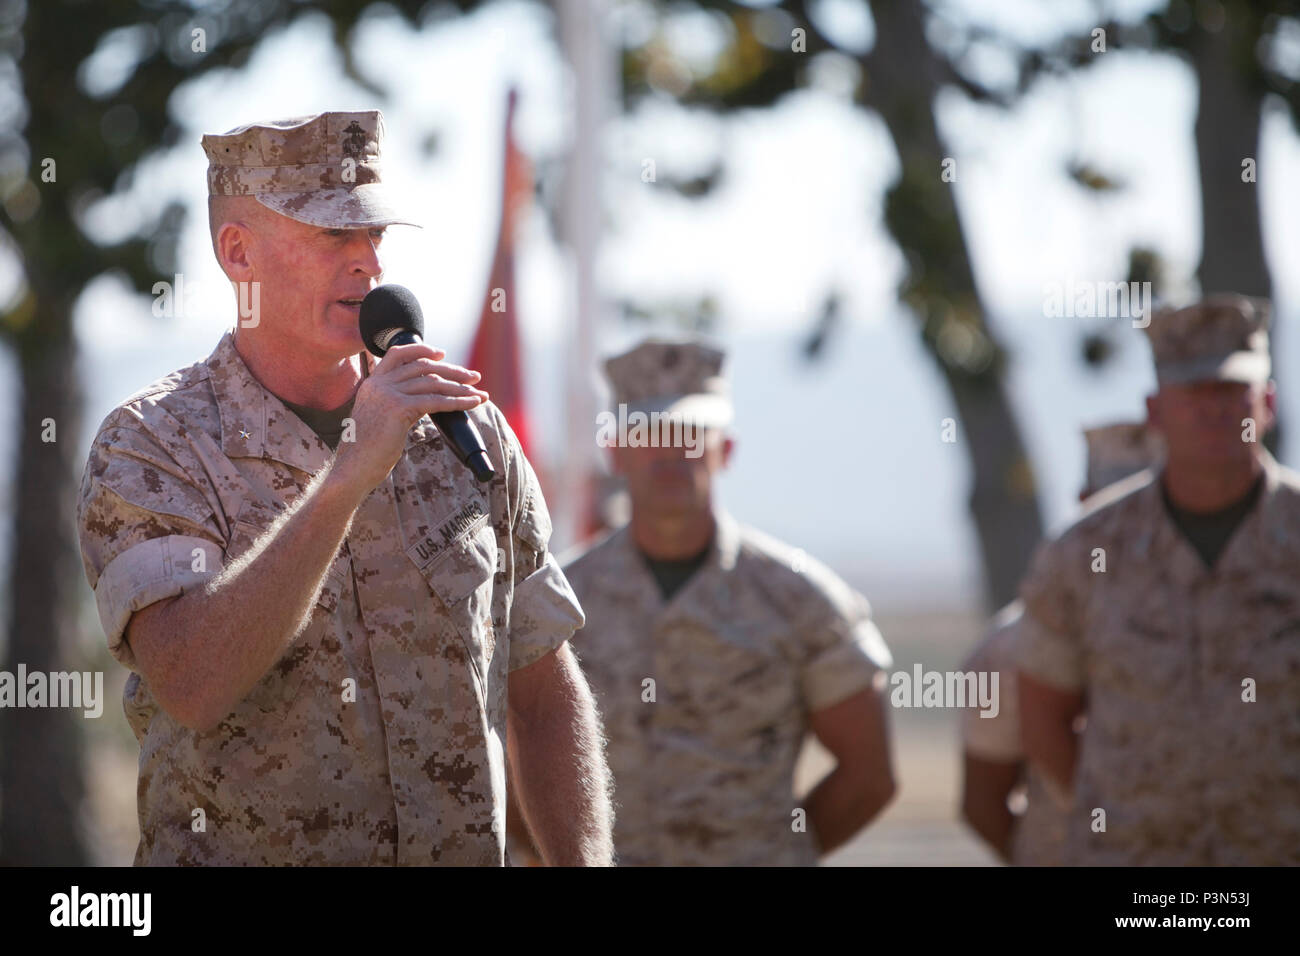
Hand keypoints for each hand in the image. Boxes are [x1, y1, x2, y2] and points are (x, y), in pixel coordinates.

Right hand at [329, 343, 487, 497]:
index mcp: (372, 383)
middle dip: (452, 371)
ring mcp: (387, 394)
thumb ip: (395, 403)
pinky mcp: (398, 408)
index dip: (422, 350)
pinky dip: (458, 401)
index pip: (398, 354)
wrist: (353, 468)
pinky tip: (472, 403)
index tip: (442, 354)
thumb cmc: (367, 450)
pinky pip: (436, 401)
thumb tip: (423, 400)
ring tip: (480, 393)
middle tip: (474, 377)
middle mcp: (379, 384)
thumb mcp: (379, 418)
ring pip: (433, 383)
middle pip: (422, 366)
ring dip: (461, 388)